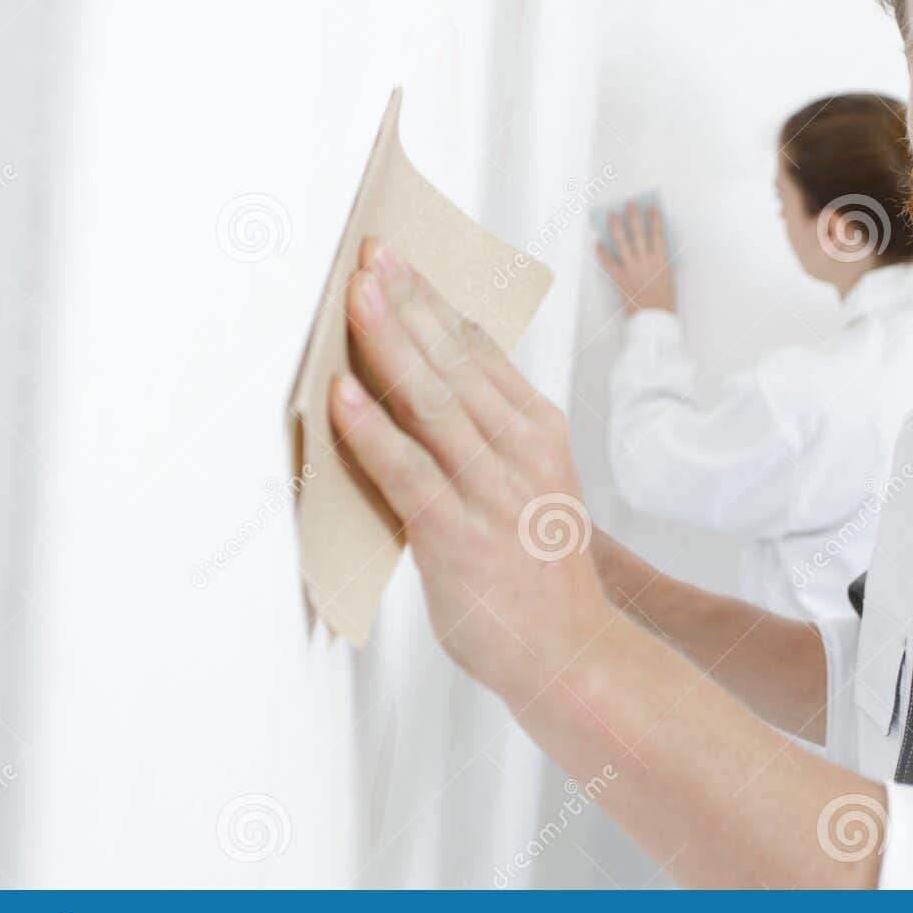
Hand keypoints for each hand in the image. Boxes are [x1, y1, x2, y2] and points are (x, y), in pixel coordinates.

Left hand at [330, 237, 610, 702]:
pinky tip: (342, 396)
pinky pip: (408, 471)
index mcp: (541, 435)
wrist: (570, 655)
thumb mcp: (537, 488)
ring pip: (432, 402)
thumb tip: (430, 389)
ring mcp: (493, 493)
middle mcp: (523, 453)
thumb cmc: (541, 575)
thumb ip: (493, 440)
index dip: (438, 303)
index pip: (483, 353)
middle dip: (409, 303)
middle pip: (456, 362)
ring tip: (356, 299)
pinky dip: (371, 429)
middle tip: (373, 257)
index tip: (404, 265)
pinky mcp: (458, 536)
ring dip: (389, 343)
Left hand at [596, 201, 675, 313]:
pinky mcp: (620, 279)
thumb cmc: (664, 302)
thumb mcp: (668, 278)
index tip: (652, 208)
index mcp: (661, 261)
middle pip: (639, 233)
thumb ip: (660, 262)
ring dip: (616, 227)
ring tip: (613, 215)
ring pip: (622, 243)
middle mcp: (645, 262)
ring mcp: (631, 269)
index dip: (655, 219)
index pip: (657, 234)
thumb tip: (653, 249)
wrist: (654, 320)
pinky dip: (602, 251)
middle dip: (634, 216)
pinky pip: (608, 262)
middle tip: (630, 204)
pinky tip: (598, 242)